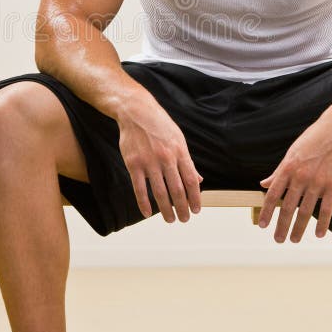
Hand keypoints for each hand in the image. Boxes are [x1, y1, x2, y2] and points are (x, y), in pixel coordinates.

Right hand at [117, 97, 202, 222]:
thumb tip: (198, 180)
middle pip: (177, 190)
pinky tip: (148, 213)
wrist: (136, 111)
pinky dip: (143, 203)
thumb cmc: (159, 125)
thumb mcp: (178, 139)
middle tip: (184, 219)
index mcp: (180, 152)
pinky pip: (139, 188)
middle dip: (183, 208)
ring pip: (160, 192)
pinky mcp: (133, 163)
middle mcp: (166, 158)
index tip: (196, 210)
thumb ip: (187, 161)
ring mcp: (149, 161)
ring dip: (166, 209)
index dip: (195, 198)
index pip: (191, 180)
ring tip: (170, 220)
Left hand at [256, 114, 331, 242]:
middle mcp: (301, 177)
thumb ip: (278, 172)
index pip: (273, 194)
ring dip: (299, 228)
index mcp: (287, 168)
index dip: (267, 211)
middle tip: (277, 240)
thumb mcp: (291, 153)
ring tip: (293, 239)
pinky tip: (318, 234)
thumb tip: (263, 184)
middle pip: (288, 206)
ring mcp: (318, 182)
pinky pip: (327, 209)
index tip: (262, 226)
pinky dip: (323, 223)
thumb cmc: (312, 141)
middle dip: (281, 225)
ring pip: (306, 211)